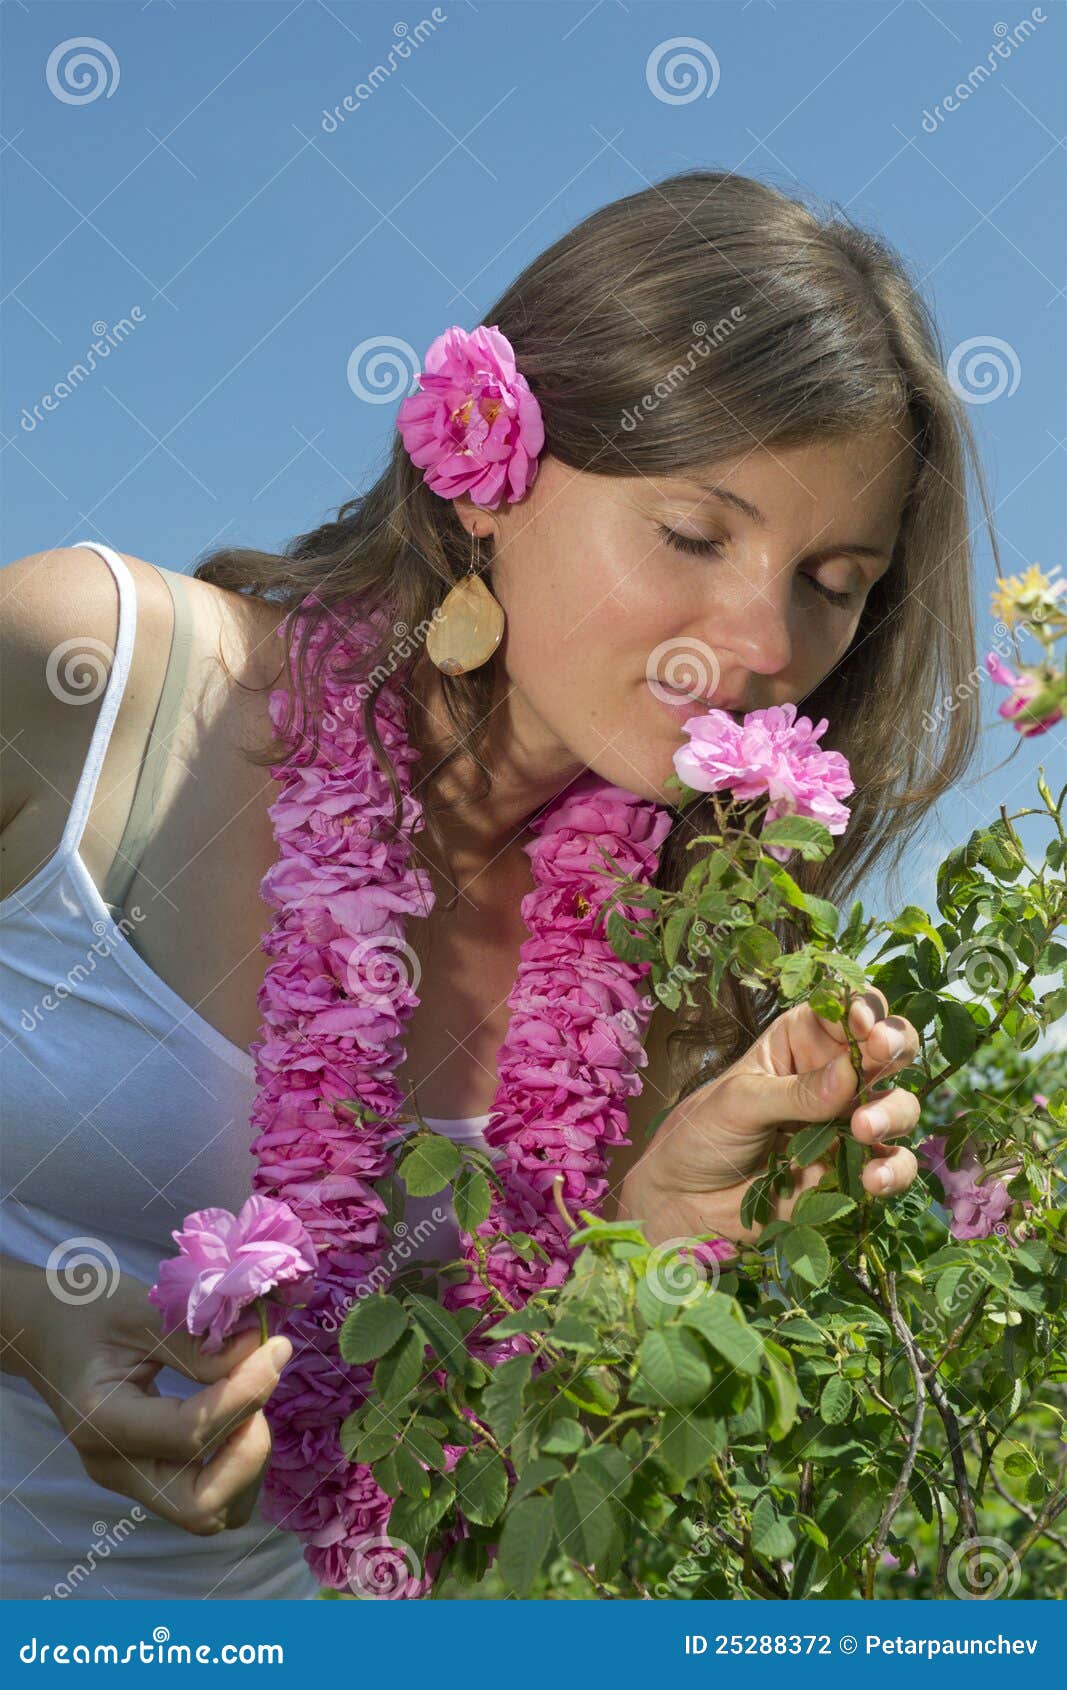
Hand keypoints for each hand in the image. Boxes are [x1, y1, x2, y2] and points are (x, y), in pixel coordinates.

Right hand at [9, 1260, 290, 1535]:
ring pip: (211, 1513)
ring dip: (248, 1462)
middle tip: (262, 1384)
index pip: (189, 1435)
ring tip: (251, 1395)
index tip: (275, 1347)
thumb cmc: (88, 1311)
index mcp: (101, 1422)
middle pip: (200, 1507)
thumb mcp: (138, 1309)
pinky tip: (241, 1411)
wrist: (50, 1331)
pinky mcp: (152, 1476)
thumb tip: (259, 1352)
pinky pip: (209, 1496)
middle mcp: (115, 1468)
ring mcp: (133, 1480)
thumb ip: (196, 1338)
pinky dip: (239, 1464)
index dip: (244, 1393)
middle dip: (248, 1452)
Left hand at [618, 988, 920, 1247]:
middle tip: (881, 1054)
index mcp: (801, 1040)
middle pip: (889, 1046)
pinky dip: (893, 1169)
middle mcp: (833, 1074)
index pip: (847, 1008)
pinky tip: (871, 1179)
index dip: (865, 1008)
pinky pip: (893, 1164)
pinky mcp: (854, 1168)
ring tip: (861, 1128)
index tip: (863, 1024)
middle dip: (896, 1046)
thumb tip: (849, 1073)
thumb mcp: (739, 1102)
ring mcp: (848, 1121)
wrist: (688, 1201)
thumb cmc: (703, 1133)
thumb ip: (794, 1092)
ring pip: (899, 1104)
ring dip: (893, 1112)